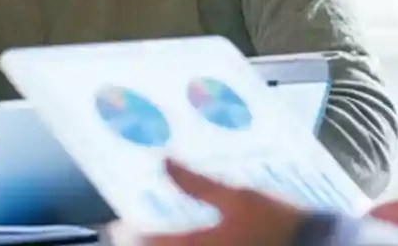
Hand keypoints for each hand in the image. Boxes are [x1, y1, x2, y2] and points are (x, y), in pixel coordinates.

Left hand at [132, 160, 306, 245]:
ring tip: (164, 230)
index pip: (147, 241)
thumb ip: (198, 184)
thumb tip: (163, 161)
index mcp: (196, 243)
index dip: (129, 232)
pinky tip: (197, 234)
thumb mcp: (239, 196)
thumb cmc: (277, 222)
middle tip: (137, 228)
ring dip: (168, 240)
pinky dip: (189, 242)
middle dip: (144, 239)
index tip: (121, 222)